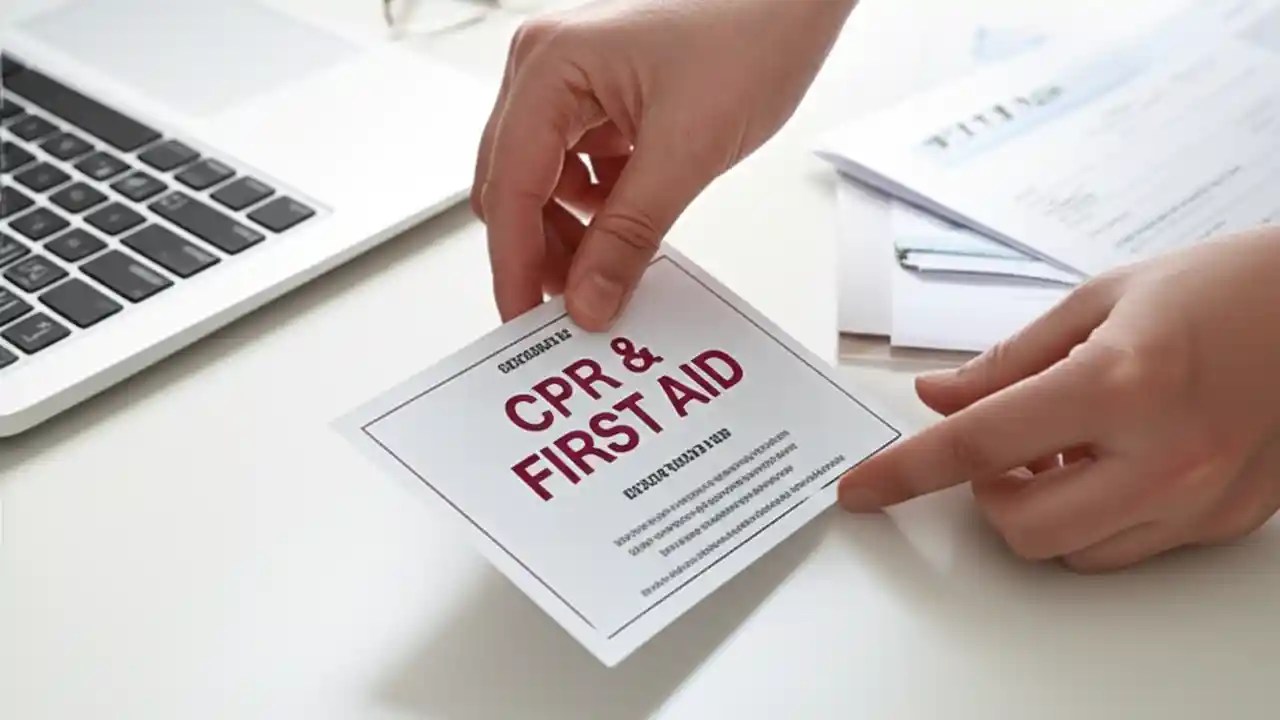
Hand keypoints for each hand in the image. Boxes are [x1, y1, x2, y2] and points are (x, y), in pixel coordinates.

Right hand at [473, 0, 856, 329]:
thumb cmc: (751, 33)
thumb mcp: (687, 151)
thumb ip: (629, 235)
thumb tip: (588, 300)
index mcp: (551, 67)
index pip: (508, 186)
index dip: (515, 264)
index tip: (525, 320)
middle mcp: (546, 69)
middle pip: (511, 187)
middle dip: (538, 251)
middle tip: (572, 307)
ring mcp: (570, 83)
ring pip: (539, 184)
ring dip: (567, 234)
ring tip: (606, 272)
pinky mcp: (599, 99)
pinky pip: (574, 170)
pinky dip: (592, 209)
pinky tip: (624, 230)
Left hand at [839, 228, 1279, 571]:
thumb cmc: (1224, 290)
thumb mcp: (1102, 301)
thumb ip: (1008, 361)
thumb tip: (938, 397)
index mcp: (1118, 384)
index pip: (977, 445)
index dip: (906, 471)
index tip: (861, 490)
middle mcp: (1161, 457)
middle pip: (1019, 524)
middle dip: (986, 492)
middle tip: (1003, 445)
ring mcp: (1197, 500)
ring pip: (1070, 551)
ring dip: (1041, 509)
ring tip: (1067, 449)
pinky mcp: (1222, 523)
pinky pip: (1126, 548)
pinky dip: (1097, 516)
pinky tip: (1114, 464)